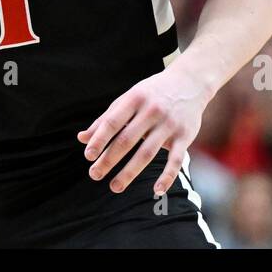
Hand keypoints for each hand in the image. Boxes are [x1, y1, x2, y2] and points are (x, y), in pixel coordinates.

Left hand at [77, 66, 210, 197]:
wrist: (190, 82)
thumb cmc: (152, 93)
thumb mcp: (128, 99)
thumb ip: (106, 119)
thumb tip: (82, 139)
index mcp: (135, 99)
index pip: (113, 122)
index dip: (99, 139)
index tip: (88, 156)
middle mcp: (152, 111)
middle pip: (127, 140)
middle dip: (109, 159)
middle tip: (94, 175)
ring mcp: (169, 124)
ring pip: (147, 152)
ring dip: (130, 172)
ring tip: (115, 186)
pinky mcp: (185, 136)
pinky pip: (176, 160)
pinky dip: (167, 176)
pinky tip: (156, 190)